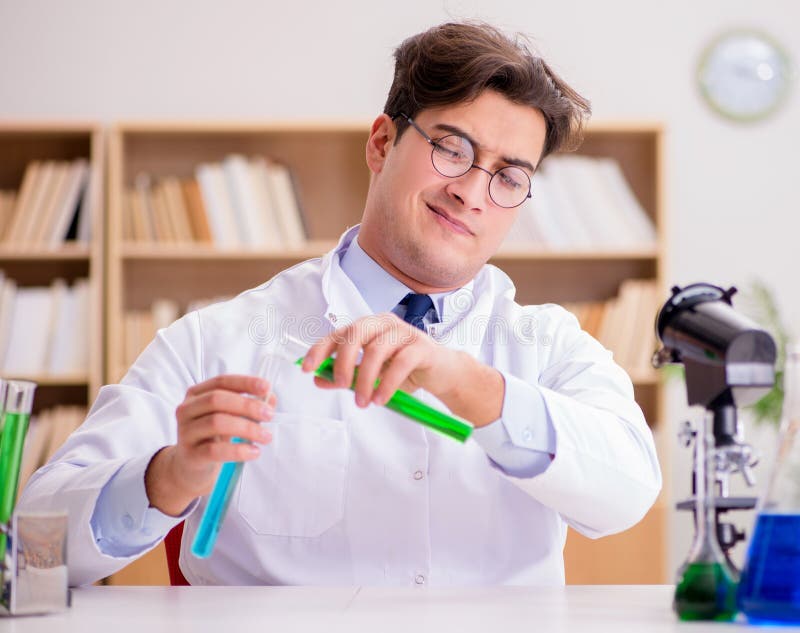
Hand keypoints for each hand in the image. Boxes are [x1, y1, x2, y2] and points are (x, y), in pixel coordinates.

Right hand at [145, 375, 275, 515]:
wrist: (190, 467)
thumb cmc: (212, 437)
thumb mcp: (230, 417)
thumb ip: (248, 406)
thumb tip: (269, 399)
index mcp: (197, 394)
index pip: (221, 382)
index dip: (245, 382)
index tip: (266, 387)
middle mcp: (187, 410)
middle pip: (217, 400)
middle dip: (247, 405)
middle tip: (269, 415)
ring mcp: (186, 432)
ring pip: (217, 423)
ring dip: (247, 428)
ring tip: (266, 436)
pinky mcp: (190, 455)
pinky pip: (215, 450)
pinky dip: (238, 451)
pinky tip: (253, 452)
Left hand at [300, 314, 502, 425]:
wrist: (443, 374)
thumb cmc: (405, 371)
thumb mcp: (372, 376)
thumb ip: (346, 375)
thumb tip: (318, 379)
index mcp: (369, 327)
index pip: (339, 333)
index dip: (321, 349)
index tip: (307, 368)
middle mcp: (384, 323)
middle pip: (355, 334)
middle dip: (343, 362)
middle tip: (342, 387)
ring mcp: (404, 332)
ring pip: (377, 349)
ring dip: (366, 379)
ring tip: (364, 402)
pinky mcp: (422, 346)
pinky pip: (400, 363)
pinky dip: (387, 383)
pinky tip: (381, 400)